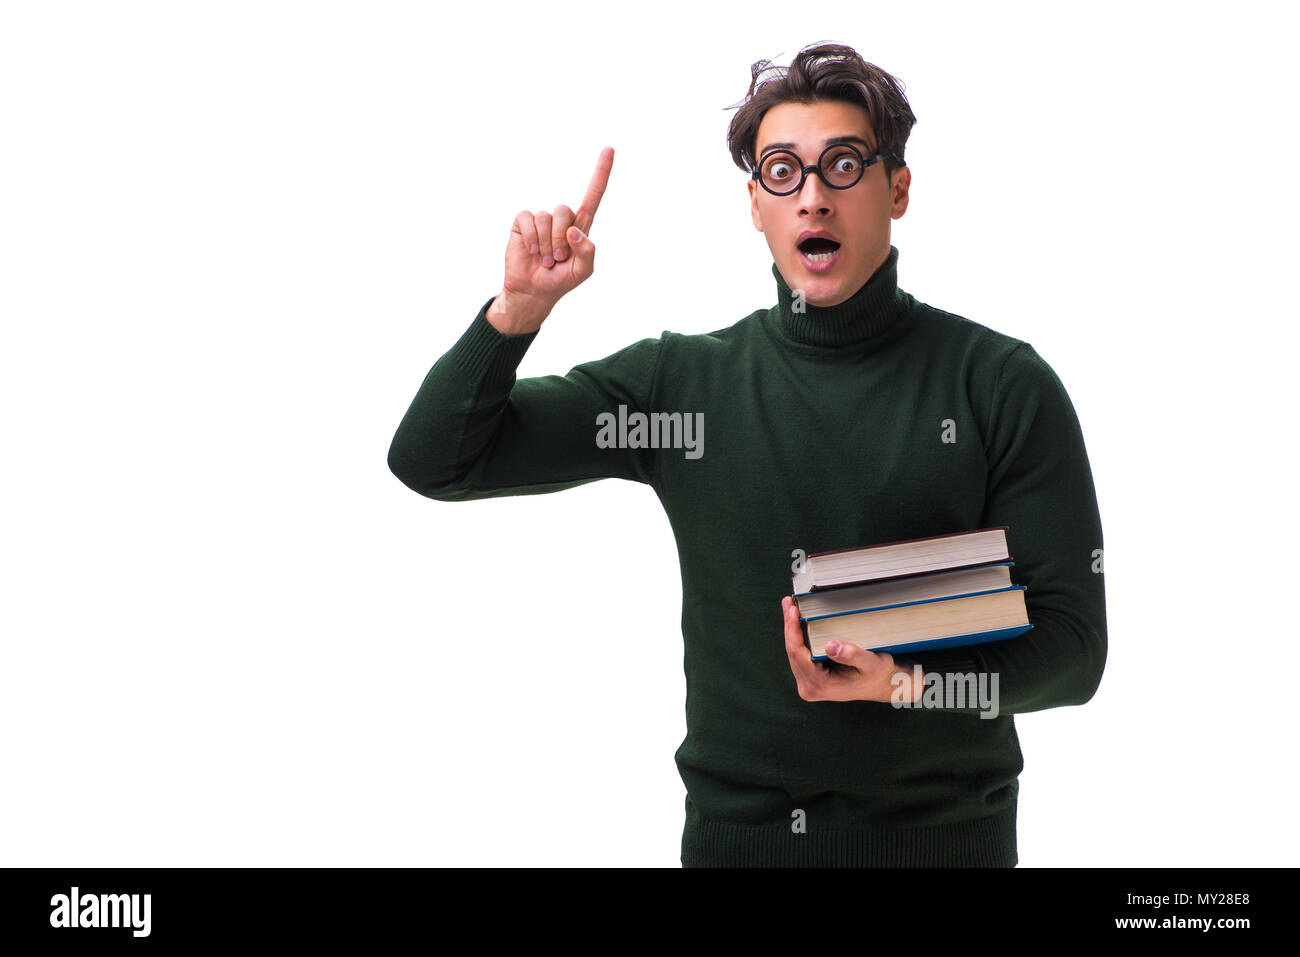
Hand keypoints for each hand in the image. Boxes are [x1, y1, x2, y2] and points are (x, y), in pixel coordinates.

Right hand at [487, 146, 613, 334]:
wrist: (534, 291)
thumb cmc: (561, 280)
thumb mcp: (582, 271)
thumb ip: (587, 252)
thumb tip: (573, 231)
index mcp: (580, 226)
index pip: (593, 195)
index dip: (601, 173)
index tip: (610, 149)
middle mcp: (561, 218)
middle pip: (564, 210)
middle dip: (560, 238)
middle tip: (558, 258)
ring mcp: (541, 219)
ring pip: (546, 217)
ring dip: (546, 244)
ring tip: (545, 259)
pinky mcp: (523, 223)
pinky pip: (529, 219)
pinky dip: (532, 238)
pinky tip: (532, 251)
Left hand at [781, 596, 920, 703]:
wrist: (881, 684)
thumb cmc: (877, 674)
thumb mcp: (872, 664)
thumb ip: (853, 656)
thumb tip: (830, 646)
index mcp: (820, 686)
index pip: (798, 655)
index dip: (793, 631)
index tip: (792, 611)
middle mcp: (809, 687)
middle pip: (792, 652)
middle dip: (789, 625)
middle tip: (788, 602)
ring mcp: (807, 682)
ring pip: (793, 651)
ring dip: (791, 628)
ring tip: (789, 606)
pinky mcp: (809, 675)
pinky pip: (799, 653)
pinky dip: (797, 635)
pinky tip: (795, 618)